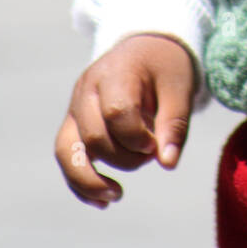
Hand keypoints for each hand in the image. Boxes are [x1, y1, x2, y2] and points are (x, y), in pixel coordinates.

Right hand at [54, 34, 195, 208]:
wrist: (146, 47)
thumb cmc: (164, 66)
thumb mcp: (180, 87)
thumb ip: (175, 123)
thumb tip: (167, 163)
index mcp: (116, 71)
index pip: (116, 112)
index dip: (137, 137)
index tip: (156, 143)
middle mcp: (88, 89)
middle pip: (93, 136)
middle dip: (124, 157)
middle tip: (150, 154)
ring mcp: (76, 106)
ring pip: (66, 151)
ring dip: (89, 180)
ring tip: (116, 196)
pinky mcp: (74, 122)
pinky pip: (66, 156)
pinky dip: (79, 182)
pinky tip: (102, 200)